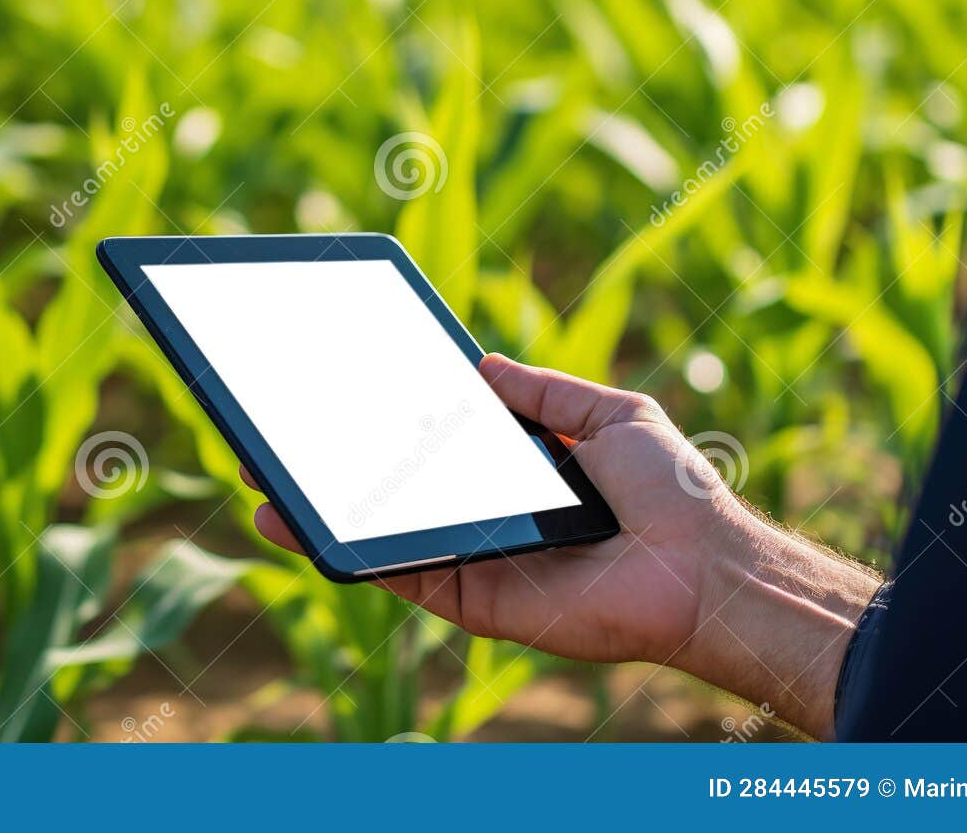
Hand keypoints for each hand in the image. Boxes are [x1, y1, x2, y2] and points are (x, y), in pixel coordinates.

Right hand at [246, 353, 880, 738]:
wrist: (703, 567)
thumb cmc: (671, 489)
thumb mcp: (609, 413)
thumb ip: (543, 391)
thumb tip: (480, 364)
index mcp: (517, 471)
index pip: (435, 444)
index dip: (387, 419)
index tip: (336, 388)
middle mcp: (485, 517)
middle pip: (393, 491)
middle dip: (332, 466)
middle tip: (276, 436)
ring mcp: (474, 559)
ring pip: (380, 536)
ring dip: (320, 513)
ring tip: (263, 483)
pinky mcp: (473, 600)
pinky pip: (402, 575)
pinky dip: (352, 555)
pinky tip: (305, 527)